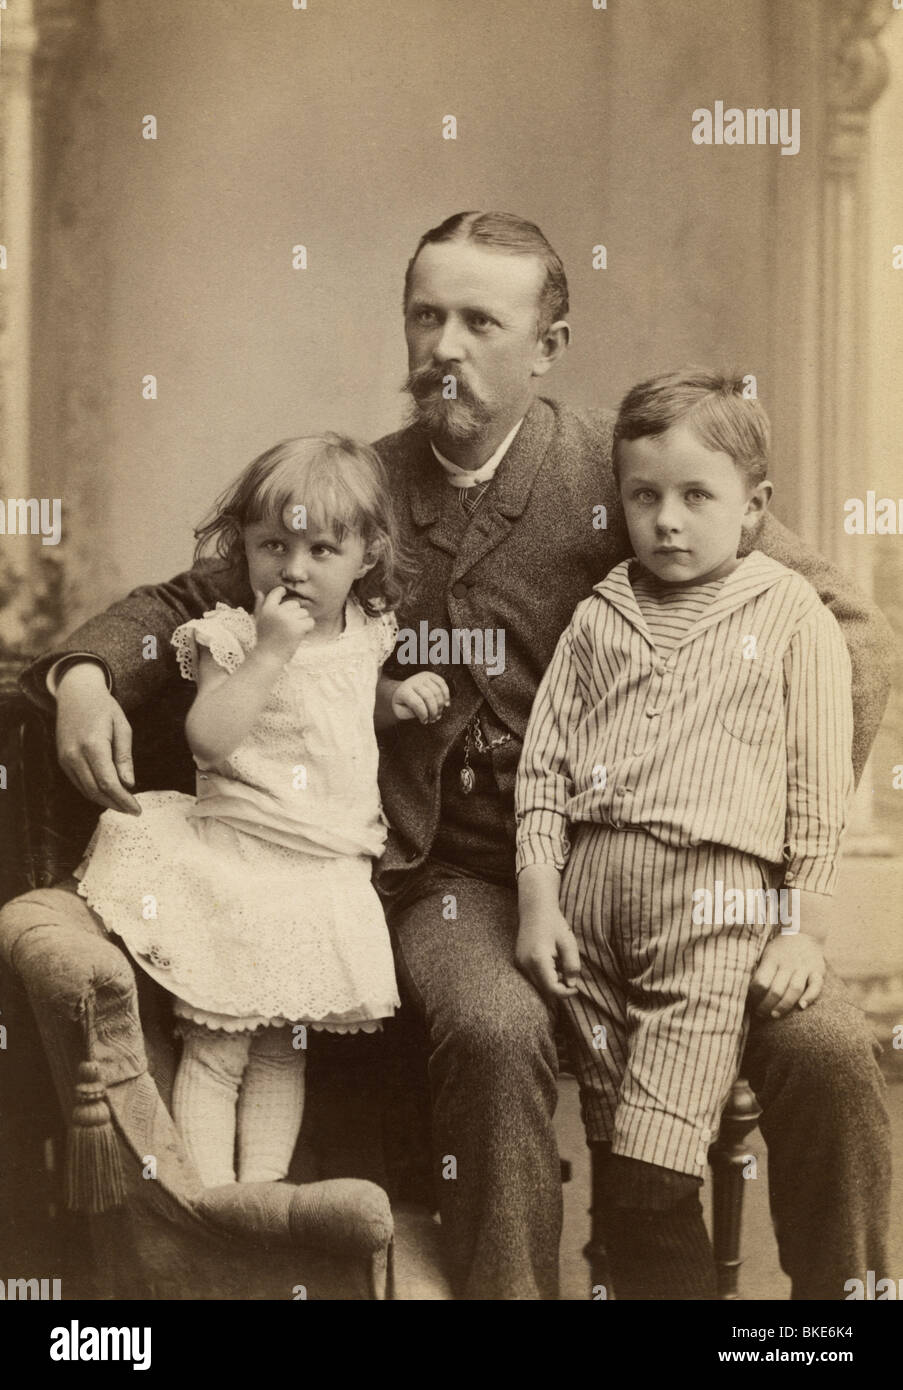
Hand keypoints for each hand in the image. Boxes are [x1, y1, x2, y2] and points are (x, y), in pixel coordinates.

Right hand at [56, 661, 140, 813]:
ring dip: (105, 802)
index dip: (123, 800)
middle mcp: (75, 755)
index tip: (137, 809)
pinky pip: (79, 783)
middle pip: (96, 791)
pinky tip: (108, 795)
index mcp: (93, 745)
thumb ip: (124, 757)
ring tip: (124, 806)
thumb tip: (129, 784)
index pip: (109, 782)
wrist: (76, 693)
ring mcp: (65, 758)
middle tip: (133, 811)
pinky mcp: (62, 760)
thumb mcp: (122, 727)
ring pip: (85, 790)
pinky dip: (93, 792)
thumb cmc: (104, 707)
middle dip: (116, 805)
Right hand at [253, 586, 315, 658]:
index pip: (276, 593)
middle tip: (288, 627)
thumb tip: (259, 591)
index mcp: (267, 609)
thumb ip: (260, 605)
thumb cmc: (264, 640)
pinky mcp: (297, 627)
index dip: (282, 592)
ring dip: (301, 622)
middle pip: (295, 604)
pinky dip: (308, 629)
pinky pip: (310, 622)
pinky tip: (299, 635)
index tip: (284, 593)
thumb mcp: (259, 620)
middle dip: (295, 615)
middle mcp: (277, 611)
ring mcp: (287, 619)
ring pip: (304, 613)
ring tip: (291, 633)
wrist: (268, 657)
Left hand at [391, 672, 449, 723]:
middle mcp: (413, 681)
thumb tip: (425, 712)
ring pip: (437, 691)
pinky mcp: (431, 675)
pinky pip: (442, 684)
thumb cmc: (403, 704)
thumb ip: (409, 713)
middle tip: (433, 720)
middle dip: (433, 711)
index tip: (425, 722)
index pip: (417, 703)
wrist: (402, 690)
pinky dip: (446, 695)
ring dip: (440, 706)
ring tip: (438, 715)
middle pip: (429, 697)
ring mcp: (423, 677)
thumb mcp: (400, 711)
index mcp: (404, 691)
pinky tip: (446, 705)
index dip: (423, 715)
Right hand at [515, 908, 581, 1000]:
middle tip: (570, 975)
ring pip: (538, 984)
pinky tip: (552, 962)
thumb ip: (572, 966)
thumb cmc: (554, 924)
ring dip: (551, 982)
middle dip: (559, 988)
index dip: (566, 993)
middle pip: (543, 990)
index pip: (552, 989)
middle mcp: (525, 964)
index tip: (576, 988)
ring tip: (561, 965)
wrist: (535, 909)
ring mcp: (520, 963)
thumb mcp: (568, 943)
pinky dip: (544, 975)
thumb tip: (571, 984)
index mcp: (538, 960)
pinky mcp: (519, 961)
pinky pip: (533, 976)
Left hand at [749, 933, 824, 1018]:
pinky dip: (810, 997)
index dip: (755, 996)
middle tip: (761, 1014)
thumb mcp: (766, 953)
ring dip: (784, 1005)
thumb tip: (744, 990)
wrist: (803, 933)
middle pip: (776, 989)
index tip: (752, 1003)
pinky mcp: (818, 971)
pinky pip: (816, 986)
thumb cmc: (779, 949)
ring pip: (794, 990)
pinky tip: (801, 1006)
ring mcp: (804, 968)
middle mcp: (788, 963)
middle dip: (767, 1005)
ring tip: (774, 1015)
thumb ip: (759, 970)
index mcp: (772, 959)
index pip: (761, 981)